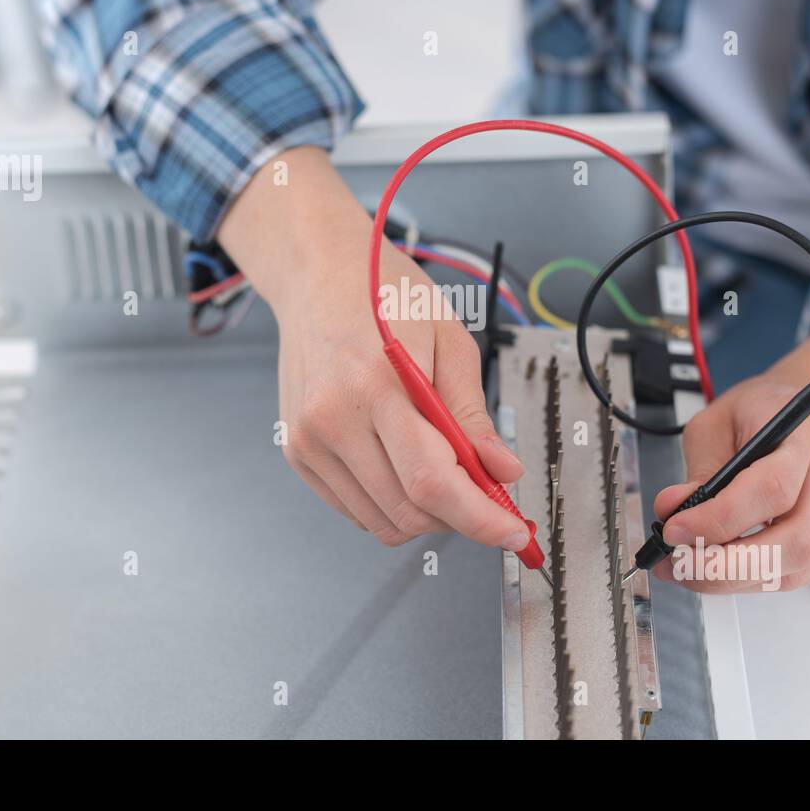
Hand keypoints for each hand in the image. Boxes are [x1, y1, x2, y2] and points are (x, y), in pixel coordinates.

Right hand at [218, 148, 532, 551]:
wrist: (317, 275)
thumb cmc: (384, 295)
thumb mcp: (450, 341)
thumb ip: (473, 415)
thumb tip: (503, 471)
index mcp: (375, 385)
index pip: (432, 481)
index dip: (479, 518)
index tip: (512, 534)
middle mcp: (332, 419)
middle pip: (408, 511)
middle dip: (460, 516)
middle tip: (487, 491)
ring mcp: (308, 441)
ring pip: (382, 521)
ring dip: (426, 514)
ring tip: (444, 469)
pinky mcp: (297, 453)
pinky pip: (356, 510)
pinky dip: (391, 504)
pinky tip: (404, 465)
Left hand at [652, 375, 809, 590]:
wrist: (809, 422)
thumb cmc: (763, 418)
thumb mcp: (716, 425)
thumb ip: (697, 470)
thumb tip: (673, 509)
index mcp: (806, 435)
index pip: (773, 488)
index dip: (720, 518)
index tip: (675, 530)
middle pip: (797, 540)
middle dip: (729, 565)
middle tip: (680, 564)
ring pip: (798, 567)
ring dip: (736, 579)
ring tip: (691, 569)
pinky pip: (800, 577)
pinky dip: (755, 580)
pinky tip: (725, 568)